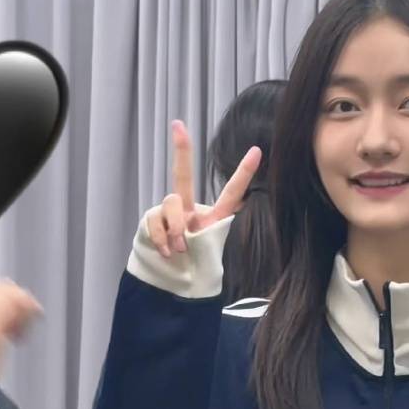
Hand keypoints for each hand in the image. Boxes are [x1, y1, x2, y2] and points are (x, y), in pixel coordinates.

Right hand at [146, 120, 260, 258]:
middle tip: (178, 125)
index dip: (244, 173)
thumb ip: (204, 239)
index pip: (231, 193)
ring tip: (180, 249)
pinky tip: (166, 252)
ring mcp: (168, 215)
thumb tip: (185, 231)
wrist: (172, 282)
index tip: (257, 150)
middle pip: (183, 176)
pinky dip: (161, 238)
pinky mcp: (151, 222)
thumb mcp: (211, 255)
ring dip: (175, 227)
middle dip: (181, 150)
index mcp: (212, 217)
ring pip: (170, 202)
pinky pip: (154, 221)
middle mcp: (189, 210)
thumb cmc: (196, 268)